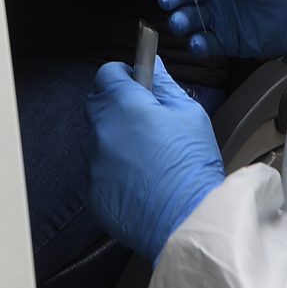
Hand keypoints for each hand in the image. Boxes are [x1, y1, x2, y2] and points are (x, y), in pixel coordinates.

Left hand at [86, 58, 224, 261]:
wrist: (187, 220)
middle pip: (97, 105)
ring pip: (96, 141)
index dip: (123, 75)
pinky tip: (140, 184)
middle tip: (145, 120)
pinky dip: (114, 174)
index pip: (107, 74)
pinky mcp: (93, 194)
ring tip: (145, 157)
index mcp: (123, 105)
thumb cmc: (192, 164)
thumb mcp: (189, 115)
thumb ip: (165, 86)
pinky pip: (99, 174)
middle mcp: (100, 131)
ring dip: (113, 140)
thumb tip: (153, 67)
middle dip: (116, 105)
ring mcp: (93, 164)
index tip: (138, 84)